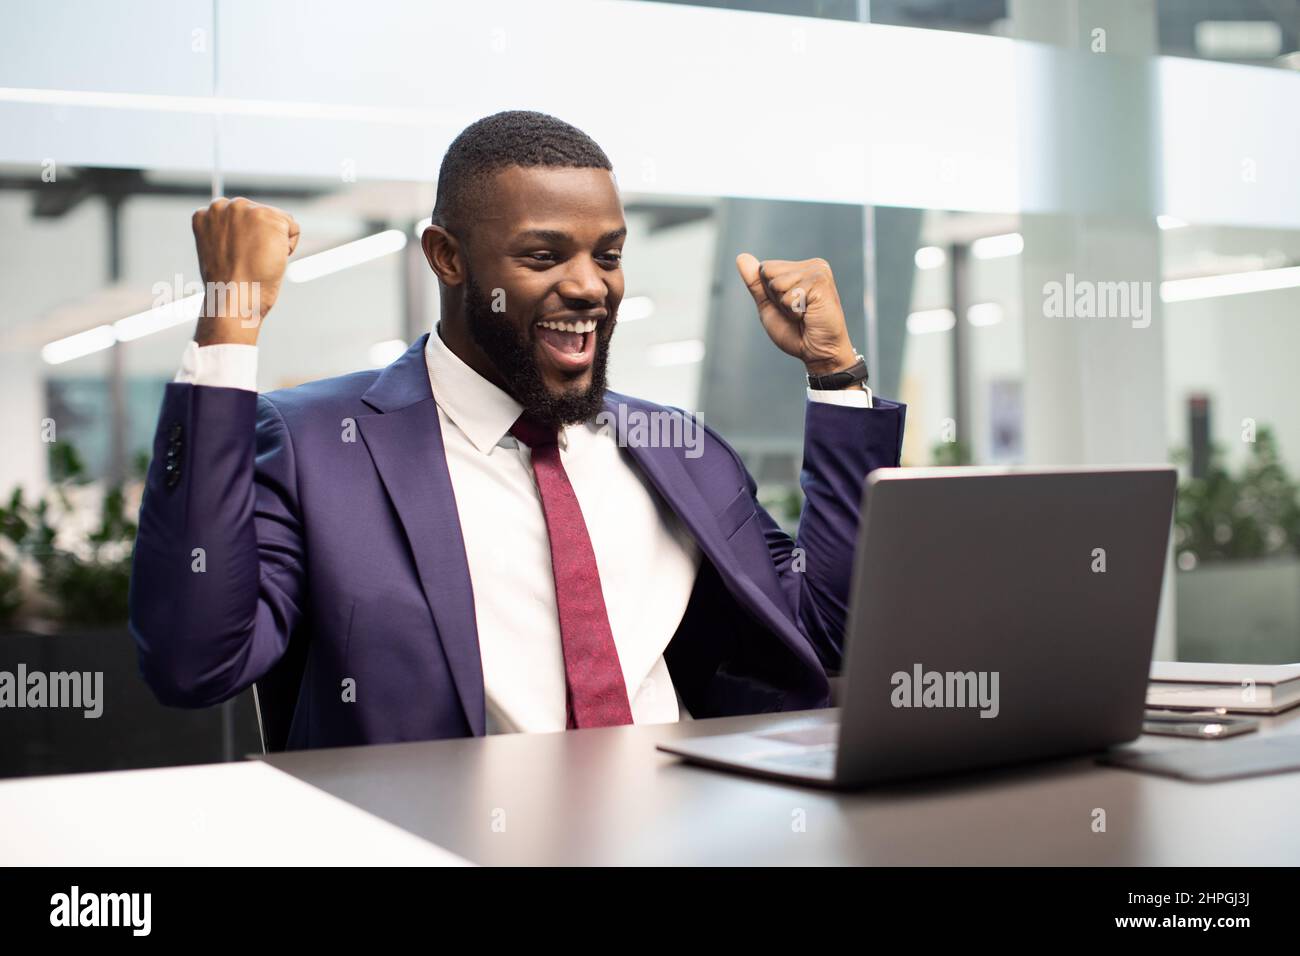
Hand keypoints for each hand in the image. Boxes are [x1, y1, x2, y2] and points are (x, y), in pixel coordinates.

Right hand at [191, 197, 299, 344]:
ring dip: (275, 243)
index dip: (244, 242)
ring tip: (257, 260)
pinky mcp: (268, 216)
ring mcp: (245, 209)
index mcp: (206, 214)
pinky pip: (293, 228)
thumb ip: (226, 234)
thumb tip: (244, 233)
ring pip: (278, 221)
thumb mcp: (216, 252)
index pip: (241, 218)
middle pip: (260, 215)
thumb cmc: (228, 285)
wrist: (233, 297)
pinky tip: (269, 258)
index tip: (236, 258)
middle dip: (261, 238)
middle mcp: (224, 205)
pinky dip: (289, 247)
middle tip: (248, 260)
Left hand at [735, 253, 857, 376]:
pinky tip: (809, 315)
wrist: (818, 352)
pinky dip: (794, 311)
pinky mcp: (821, 283)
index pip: (765, 268)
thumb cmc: (796, 331)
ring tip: (804, 314)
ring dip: (786, 306)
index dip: (769, 293)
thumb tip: (741, 257)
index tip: (789, 306)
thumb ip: (756, 283)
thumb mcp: (769, 305)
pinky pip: (789, 296)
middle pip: (769, 272)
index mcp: (800, 268)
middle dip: (776, 297)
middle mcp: (812, 265)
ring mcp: (818, 271)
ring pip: (777, 283)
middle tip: (797, 311)